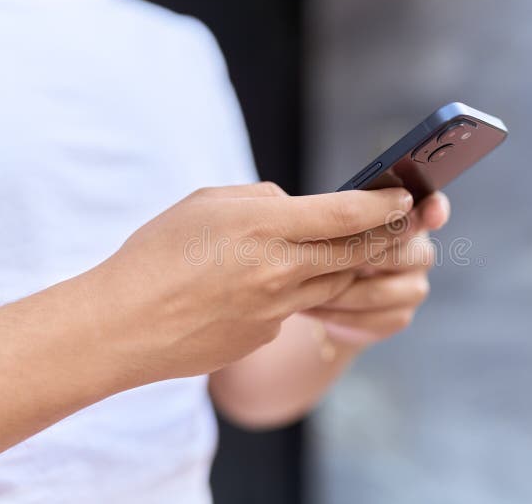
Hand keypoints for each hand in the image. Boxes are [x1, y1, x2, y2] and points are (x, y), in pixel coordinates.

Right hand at [85, 182, 413, 386]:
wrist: (125, 325)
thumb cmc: (157, 253)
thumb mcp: (206, 204)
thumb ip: (261, 199)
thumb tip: (296, 206)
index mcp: (263, 226)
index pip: (345, 214)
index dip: (383, 205)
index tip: (405, 197)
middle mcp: (279, 270)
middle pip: (355, 252)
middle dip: (388, 234)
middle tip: (407, 221)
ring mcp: (276, 309)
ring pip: (335, 282)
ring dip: (353, 263)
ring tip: (361, 246)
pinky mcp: (266, 334)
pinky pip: (298, 306)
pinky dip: (303, 289)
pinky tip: (280, 281)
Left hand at [303, 192, 449, 350]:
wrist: (322, 297)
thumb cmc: (325, 247)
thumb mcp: (327, 222)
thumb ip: (338, 209)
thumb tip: (315, 201)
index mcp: (406, 216)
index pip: (433, 206)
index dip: (435, 209)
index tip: (431, 214)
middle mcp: (418, 251)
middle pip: (399, 251)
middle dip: (358, 254)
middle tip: (321, 255)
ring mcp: (413, 287)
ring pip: (379, 290)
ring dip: (339, 289)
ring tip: (305, 284)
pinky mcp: (399, 317)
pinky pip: (370, 318)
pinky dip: (338, 313)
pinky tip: (314, 306)